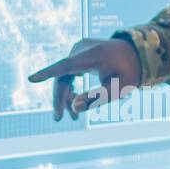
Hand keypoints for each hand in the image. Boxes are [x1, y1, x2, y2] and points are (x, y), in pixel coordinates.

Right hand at [27, 36, 141, 120]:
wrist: (137, 53)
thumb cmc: (129, 72)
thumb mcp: (119, 90)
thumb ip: (97, 99)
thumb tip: (74, 108)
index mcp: (92, 57)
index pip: (65, 67)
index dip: (48, 74)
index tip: (32, 79)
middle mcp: (82, 49)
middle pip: (63, 76)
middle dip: (61, 98)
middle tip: (59, 119)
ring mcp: (79, 49)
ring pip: (64, 75)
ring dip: (66, 95)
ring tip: (74, 117)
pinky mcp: (79, 53)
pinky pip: (68, 71)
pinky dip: (70, 86)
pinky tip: (74, 101)